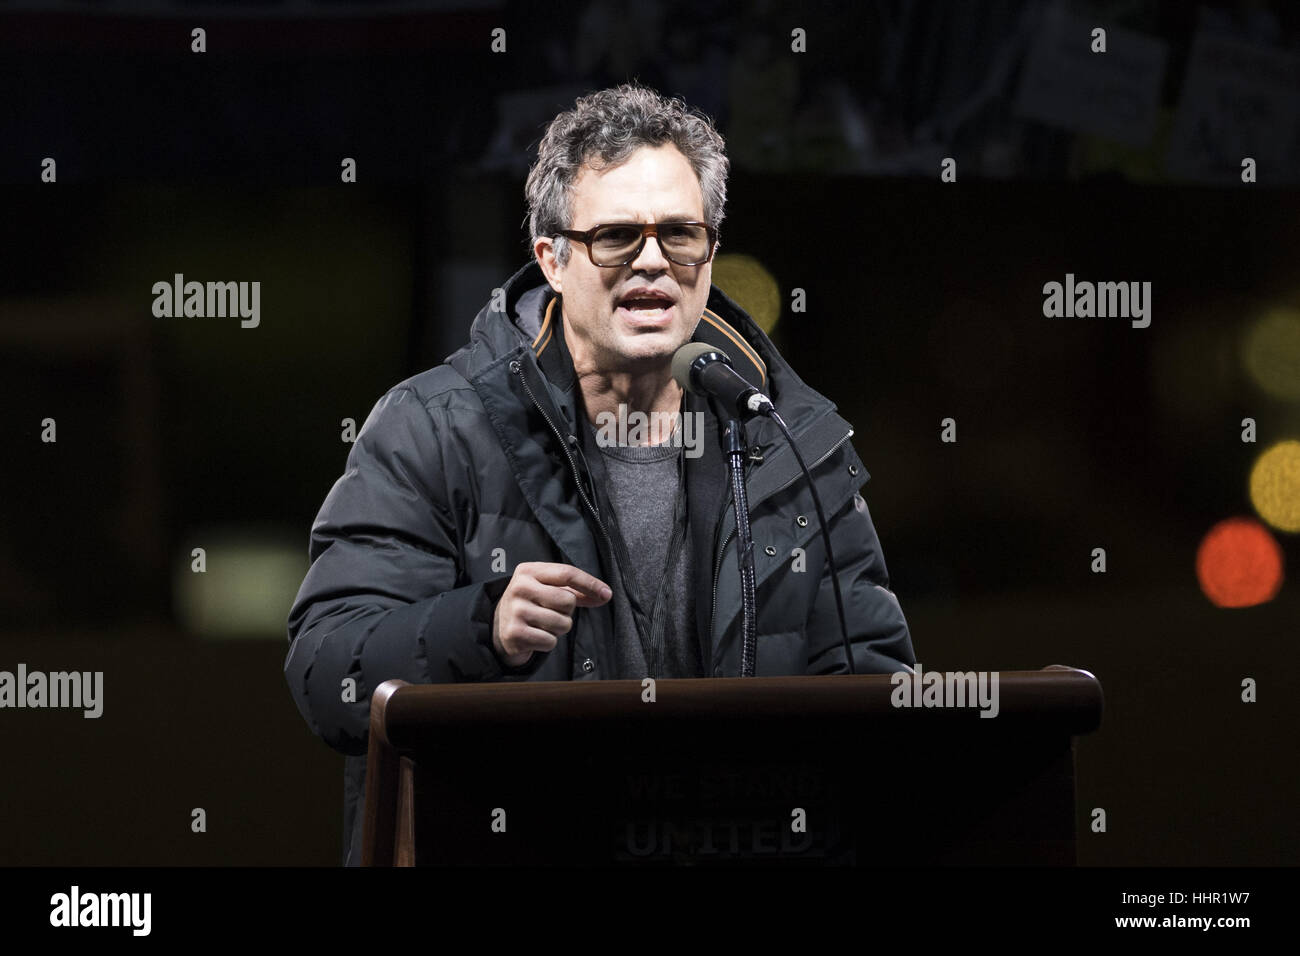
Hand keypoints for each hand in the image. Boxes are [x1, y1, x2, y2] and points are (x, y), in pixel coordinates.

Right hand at [491, 562, 611, 666]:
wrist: (499, 626)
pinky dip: (548, 642)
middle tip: (553, 612)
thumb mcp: (548, 589)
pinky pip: (550, 641)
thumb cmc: (532, 603)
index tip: (607, 594)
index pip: (567, 573)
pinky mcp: (515, 633)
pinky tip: (536, 635)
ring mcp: (516, 611)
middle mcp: (520, 587)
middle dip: (568, 611)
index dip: (590, 584)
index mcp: (529, 571)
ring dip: (559, 628)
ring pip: (562, 623)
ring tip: (543, 624)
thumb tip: (605, 595)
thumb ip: (576, 590)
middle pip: (567, 601)